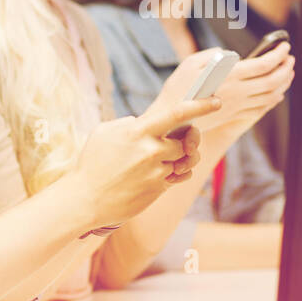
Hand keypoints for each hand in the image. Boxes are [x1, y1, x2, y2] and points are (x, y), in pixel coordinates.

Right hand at [72, 96, 220, 227]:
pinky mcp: (157, 189)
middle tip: (181, 138)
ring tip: (168, 156)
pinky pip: (178, 177)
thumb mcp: (105, 132)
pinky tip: (166, 170)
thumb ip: (129, 124)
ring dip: (180, 157)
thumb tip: (145, 122)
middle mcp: (151, 151)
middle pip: (186, 140)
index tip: (216, 101)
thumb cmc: (91, 163)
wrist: (85, 199)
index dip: (201, 106)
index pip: (178, 114)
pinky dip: (177, 172)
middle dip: (186, 139)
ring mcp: (156, 172)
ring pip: (184, 160)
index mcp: (139, 131)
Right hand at [156, 43, 294, 136]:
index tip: (285, 46)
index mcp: (229, 76)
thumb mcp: (190, 63)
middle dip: (286, 68)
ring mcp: (238, 107)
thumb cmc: (178, 89)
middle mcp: (238, 93)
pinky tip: (277, 93)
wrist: (171, 122)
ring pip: (272, 95)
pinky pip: (262, 108)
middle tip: (290, 58)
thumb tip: (230, 55)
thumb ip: (213, 55)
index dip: (278, 54)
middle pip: (273, 80)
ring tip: (288, 72)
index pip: (264, 64)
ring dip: (284, 83)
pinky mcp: (235, 116)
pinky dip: (274, 99)